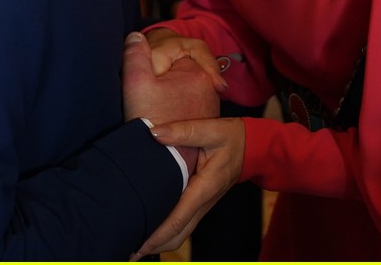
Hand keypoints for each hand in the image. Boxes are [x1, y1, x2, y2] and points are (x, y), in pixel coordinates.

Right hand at [121, 33, 220, 170]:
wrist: (160, 163)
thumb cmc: (148, 121)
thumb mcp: (136, 83)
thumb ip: (135, 54)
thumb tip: (136, 37)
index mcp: (195, 73)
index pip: (167, 53)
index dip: (149, 64)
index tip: (144, 84)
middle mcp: (208, 87)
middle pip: (176, 70)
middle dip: (160, 78)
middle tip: (147, 99)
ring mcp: (207, 105)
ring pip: (180, 88)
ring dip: (166, 94)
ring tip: (153, 110)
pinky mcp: (201, 121)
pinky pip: (185, 105)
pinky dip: (174, 108)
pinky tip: (162, 119)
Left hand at [131, 118, 244, 258]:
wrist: (253, 147)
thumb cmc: (233, 138)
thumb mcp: (211, 129)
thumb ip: (183, 131)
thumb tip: (155, 134)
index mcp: (205, 188)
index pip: (178, 218)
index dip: (157, 234)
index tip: (138, 245)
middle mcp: (204, 202)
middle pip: (178, 235)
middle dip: (154, 245)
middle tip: (127, 250)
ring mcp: (203, 205)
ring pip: (181, 233)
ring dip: (160, 241)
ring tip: (134, 242)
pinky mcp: (201, 203)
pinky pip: (184, 223)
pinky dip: (168, 231)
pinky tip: (152, 227)